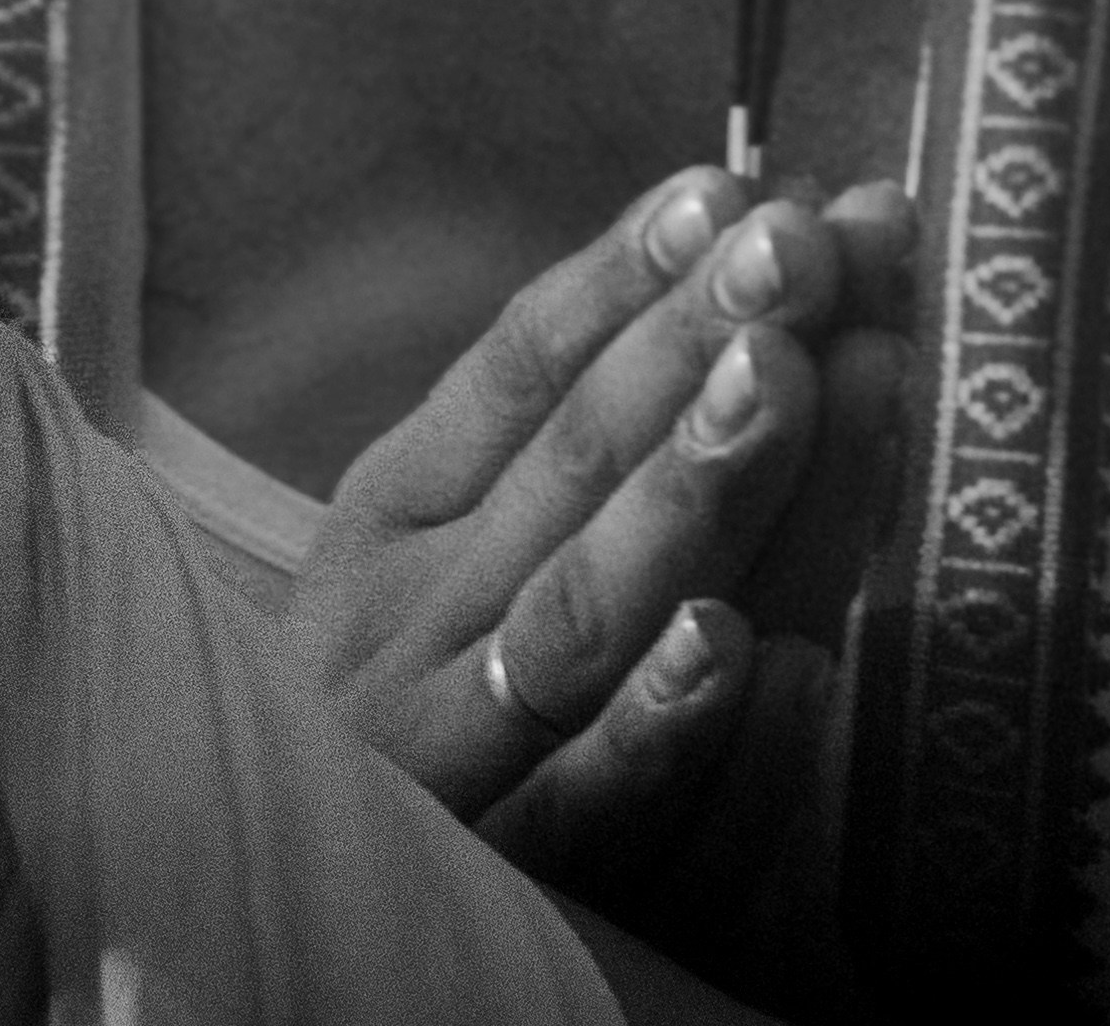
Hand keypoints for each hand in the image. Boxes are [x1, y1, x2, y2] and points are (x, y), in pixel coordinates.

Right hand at [289, 163, 915, 863]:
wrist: (306, 924)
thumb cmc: (432, 704)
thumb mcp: (454, 556)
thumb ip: (585, 432)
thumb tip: (743, 233)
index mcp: (387, 524)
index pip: (513, 373)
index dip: (625, 277)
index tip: (732, 186)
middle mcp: (402, 628)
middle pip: (565, 467)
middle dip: (694, 342)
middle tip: (803, 243)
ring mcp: (446, 754)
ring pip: (581, 608)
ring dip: (695, 487)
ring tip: (791, 375)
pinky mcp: (506, 879)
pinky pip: (584, 800)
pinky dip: (656, 720)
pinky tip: (732, 641)